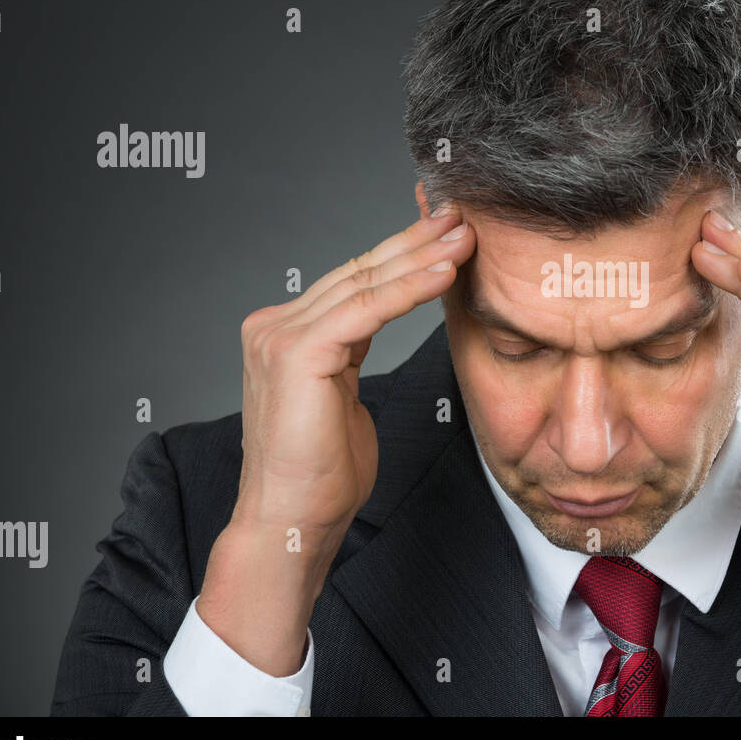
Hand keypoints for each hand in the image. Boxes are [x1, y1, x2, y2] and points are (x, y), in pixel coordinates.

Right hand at [198, 202, 476, 674]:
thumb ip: (351, 354)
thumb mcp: (344, 397)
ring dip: (421, 257)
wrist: (292, 522)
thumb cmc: (322, 475)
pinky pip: (365, 309)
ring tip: (465, 237)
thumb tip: (377, 323)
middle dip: (415, 242)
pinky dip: (408, 289)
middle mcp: (275, 326)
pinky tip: (444, 273)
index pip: (353, 282)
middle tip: (461, 216)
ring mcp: (279, 336)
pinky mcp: (296, 353)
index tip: (445, 234)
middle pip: (358, 272)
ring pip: (364, 283)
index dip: (402, 255)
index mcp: (285, 334)